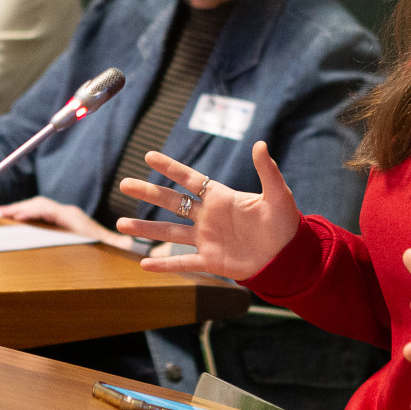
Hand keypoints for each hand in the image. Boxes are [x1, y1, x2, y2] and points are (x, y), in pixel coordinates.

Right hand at [0, 195, 131, 250]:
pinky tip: (15, 219)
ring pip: (38, 207)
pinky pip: (40, 213)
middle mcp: (68, 213)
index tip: (15, 217)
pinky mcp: (60, 220)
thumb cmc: (109, 248)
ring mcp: (63, 215)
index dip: (31, 212)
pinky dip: (26, 214)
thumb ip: (115, 244)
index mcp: (74, 218)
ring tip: (3, 214)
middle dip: (20, 208)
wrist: (116, 245)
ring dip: (21, 209)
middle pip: (40, 204)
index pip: (48, 210)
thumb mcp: (109, 246)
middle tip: (1, 212)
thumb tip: (125, 243)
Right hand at [114, 142, 300, 277]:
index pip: (190, 180)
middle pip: (172, 203)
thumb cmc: (286, 224)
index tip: (149, 156)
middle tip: (124, 185)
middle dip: (148, 194)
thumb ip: (267, 171)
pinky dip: (164, 265)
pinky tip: (143, 264)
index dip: (170, 168)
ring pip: (169, 233)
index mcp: (220, 198)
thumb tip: (260, 144)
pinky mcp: (211, 261)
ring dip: (146, 230)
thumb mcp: (278, 195)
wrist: (289, 257)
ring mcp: (207, 240)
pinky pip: (183, 262)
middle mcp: (208, 217)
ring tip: (120, 225)